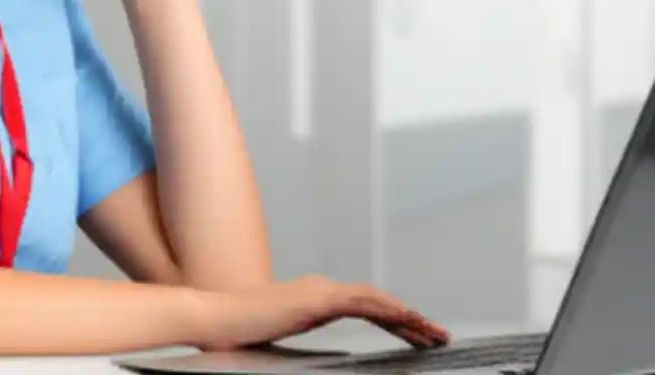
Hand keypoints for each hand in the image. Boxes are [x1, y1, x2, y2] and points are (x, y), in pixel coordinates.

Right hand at [194, 275, 452, 352]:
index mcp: (316, 299)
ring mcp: (321, 292)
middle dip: (412, 321)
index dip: (395, 322)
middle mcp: (323, 290)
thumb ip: (305, 347)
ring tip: (433, 333)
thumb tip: (329, 365)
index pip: (367, 308)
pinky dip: (388, 310)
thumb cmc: (239, 336)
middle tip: (439, 336)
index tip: (419, 336)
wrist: (215, 321)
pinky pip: (362, 303)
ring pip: (378, 301)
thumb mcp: (281, 344)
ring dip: (409, 316)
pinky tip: (408, 319)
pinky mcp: (317, 300)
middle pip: (379, 303)